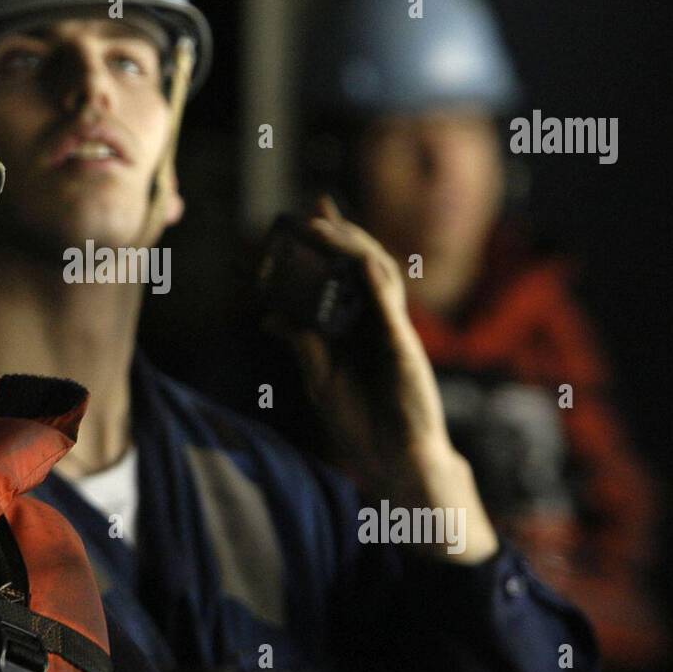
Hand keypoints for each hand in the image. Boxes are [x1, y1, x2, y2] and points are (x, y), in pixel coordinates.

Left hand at [263, 195, 498, 562]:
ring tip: (324, 226)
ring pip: (377, 274)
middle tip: (312, 209)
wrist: (396, 462)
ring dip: (351, 246)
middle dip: (339, 233)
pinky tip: (357, 261)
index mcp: (358, 326)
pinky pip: (389, 308)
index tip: (305, 215)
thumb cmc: (364, 423)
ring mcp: (393, 332)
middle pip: (361, 263)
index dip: (330, 242)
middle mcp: (377, 322)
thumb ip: (301, 344)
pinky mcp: (402, 348)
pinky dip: (374, 281)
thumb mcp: (321, 379)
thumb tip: (269, 316)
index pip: (343, 272)